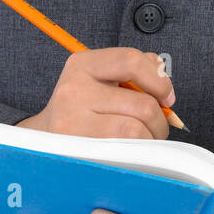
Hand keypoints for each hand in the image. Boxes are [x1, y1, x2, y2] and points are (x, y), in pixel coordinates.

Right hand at [17, 47, 174, 139]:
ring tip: (142, 141)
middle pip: (143, 104)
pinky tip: (130, 152)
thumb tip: (166, 92)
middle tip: (156, 128)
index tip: (167, 98)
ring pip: (137, 130)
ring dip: (150, 139)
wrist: (46, 141)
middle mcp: (74, 89)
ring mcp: (72, 120)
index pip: (132, 60)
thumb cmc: (85, 110)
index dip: (159, 80)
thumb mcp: (101, 81)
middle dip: (160, 121)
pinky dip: (137, 154)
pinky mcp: (77, 148)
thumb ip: (136, 73)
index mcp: (83, 64)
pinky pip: (124, 151)